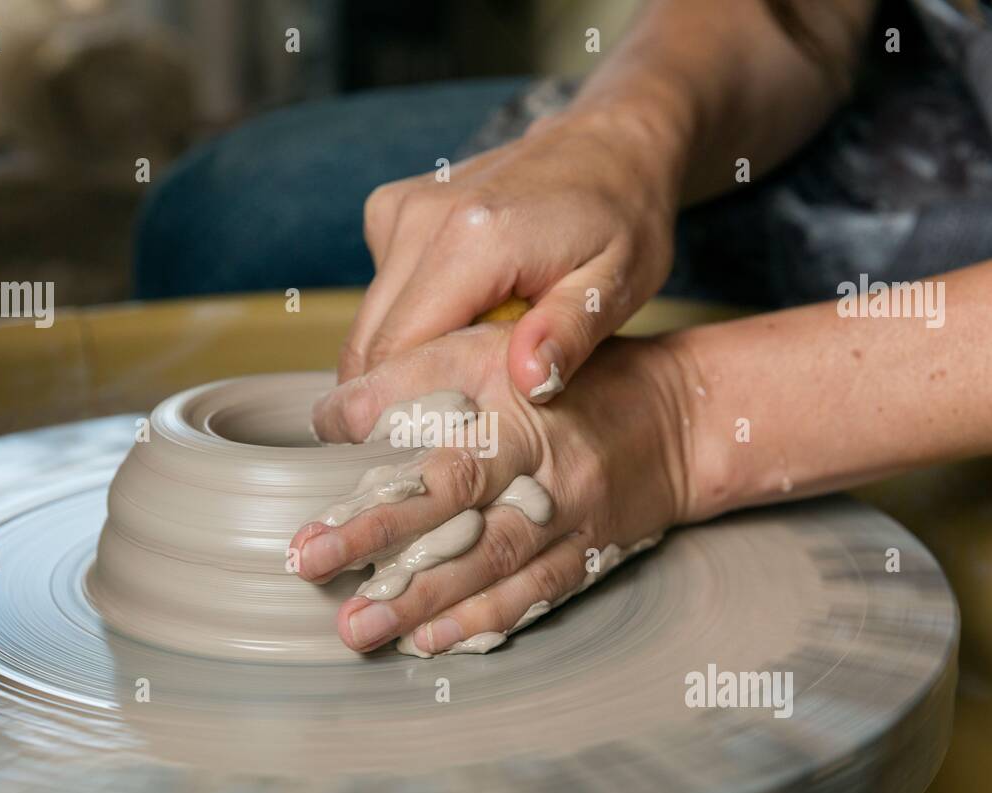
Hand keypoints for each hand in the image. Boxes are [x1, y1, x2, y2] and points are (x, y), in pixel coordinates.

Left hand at [292, 323, 693, 653]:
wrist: (676, 419)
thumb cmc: (565, 377)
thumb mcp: (492, 353)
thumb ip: (411, 376)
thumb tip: (328, 419)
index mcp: (516, 412)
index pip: (439, 458)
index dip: (376, 496)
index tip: (312, 524)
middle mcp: (545, 467)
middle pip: (458, 515)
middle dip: (380, 547)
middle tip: (312, 571)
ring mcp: (570, 517)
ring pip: (492, 566)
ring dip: (422, 601)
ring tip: (358, 628)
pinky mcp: (588, 553)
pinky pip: (533, 596)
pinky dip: (480, 621)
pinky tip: (428, 641)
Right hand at [341, 106, 682, 401]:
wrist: (610, 145)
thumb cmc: (622, 220)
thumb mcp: (616, 287)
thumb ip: (569, 334)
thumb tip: (526, 380)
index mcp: (475, 238)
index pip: (400, 354)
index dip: (409, 410)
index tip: (439, 449)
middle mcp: (423, 216)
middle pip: (370, 343)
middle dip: (399, 394)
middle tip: (450, 431)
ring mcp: (401, 207)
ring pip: (369, 323)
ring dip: (406, 358)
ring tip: (467, 370)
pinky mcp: (393, 208)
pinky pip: (381, 293)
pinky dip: (411, 320)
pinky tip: (463, 317)